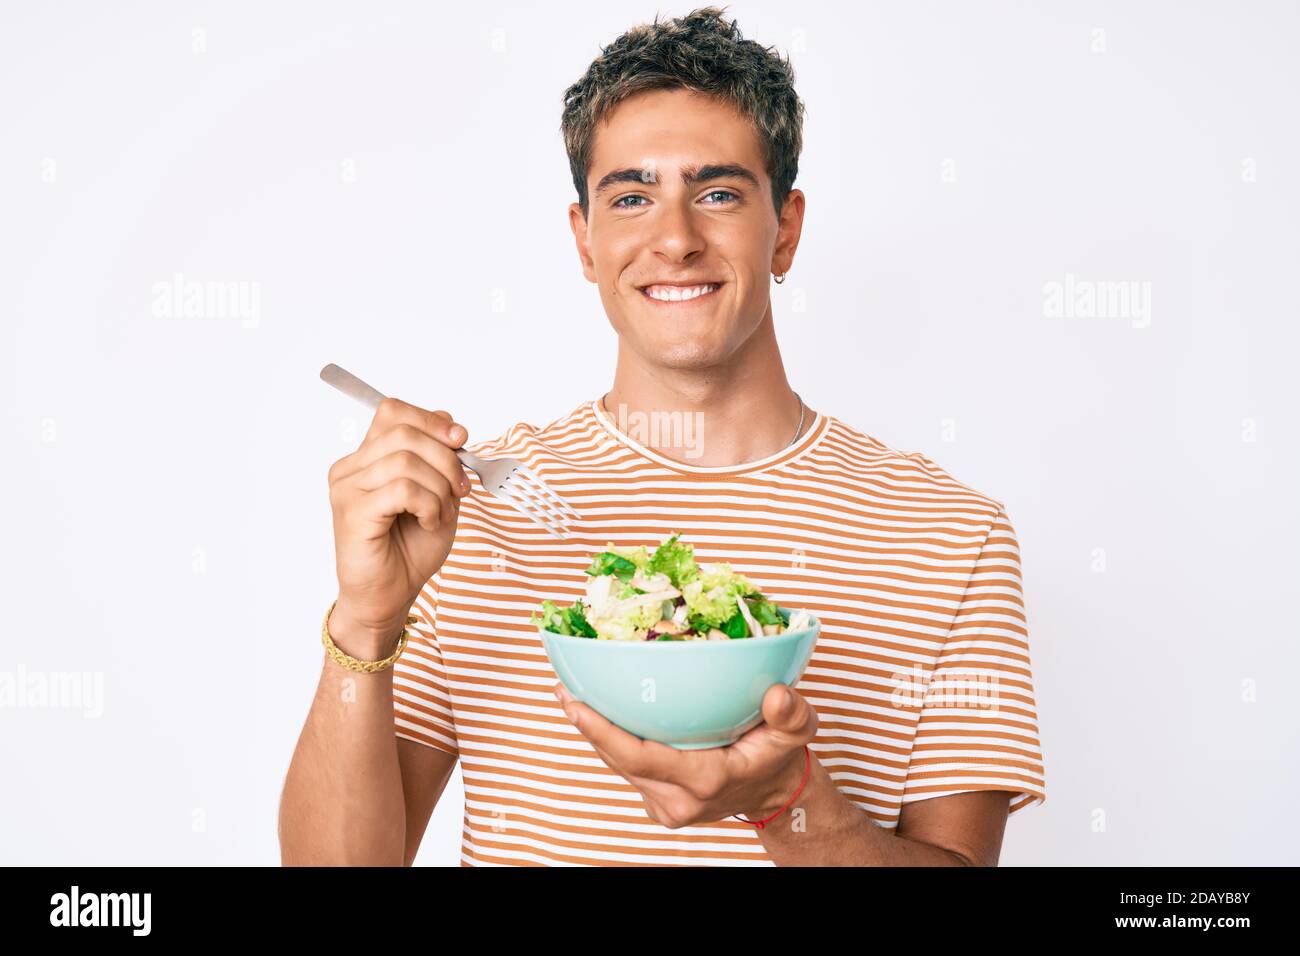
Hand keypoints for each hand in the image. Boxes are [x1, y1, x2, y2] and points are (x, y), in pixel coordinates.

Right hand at [327, 397, 471, 656]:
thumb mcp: (438, 495)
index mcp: (366, 459)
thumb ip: (440, 460)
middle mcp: (350, 469)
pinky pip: (402, 489)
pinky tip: (429, 522)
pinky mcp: (352, 512)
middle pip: (404, 431)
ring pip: (406, 460)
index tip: (461, 440)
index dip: (431, 420)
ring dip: (439, 488)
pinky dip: (429, 505)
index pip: (393, 411)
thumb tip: (451, 424)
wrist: (389, 596)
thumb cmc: (409, 550)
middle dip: (445, 458)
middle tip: (461, 490)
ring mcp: (346, 489)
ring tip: (442, 514)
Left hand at [553, 681, 818, 827]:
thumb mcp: (797, 731)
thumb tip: (777, 694)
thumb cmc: (780, 756)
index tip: (576, 704)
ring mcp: (665, 805)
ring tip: (570, 692)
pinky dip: (610, 740)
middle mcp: (678, 800)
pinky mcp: (658, 800)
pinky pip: (626, 768)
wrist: (776, 793)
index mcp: (704, 781)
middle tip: (563, 686)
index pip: (641, 757)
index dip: (603, 732)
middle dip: (587, 724)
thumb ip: (791, 713)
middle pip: (618, 761)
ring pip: (618, 765)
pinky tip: (596, 710)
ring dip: (594, 731)